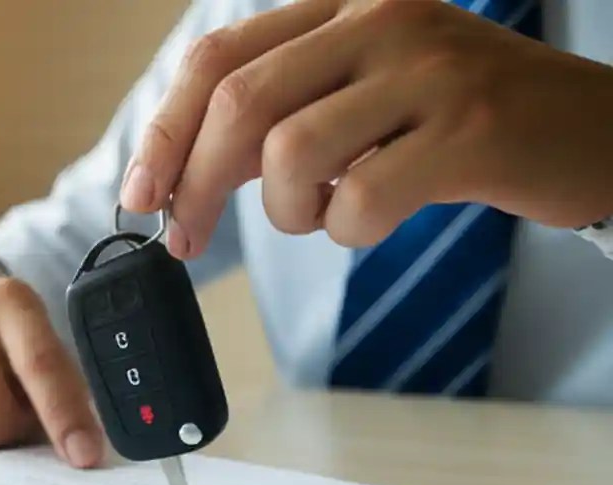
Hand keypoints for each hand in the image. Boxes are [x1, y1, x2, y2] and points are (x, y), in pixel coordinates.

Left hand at [120, 0, 612, 257]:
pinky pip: (362, 199)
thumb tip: (181, 174)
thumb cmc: (454, 119)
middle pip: (239, 105)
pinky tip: (369, 217)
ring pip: (291, 155)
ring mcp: (429, 71)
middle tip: (186, 239)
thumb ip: (277, 114)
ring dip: (286, 213)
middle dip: (195, 186)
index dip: (163, 133)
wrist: (584, 129)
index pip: (216, 59)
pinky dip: (346, 229)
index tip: (138, 196)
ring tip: (320, 214)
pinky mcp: (471, 131)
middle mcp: (380, 20)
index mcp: (339, 6)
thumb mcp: (358, 92)